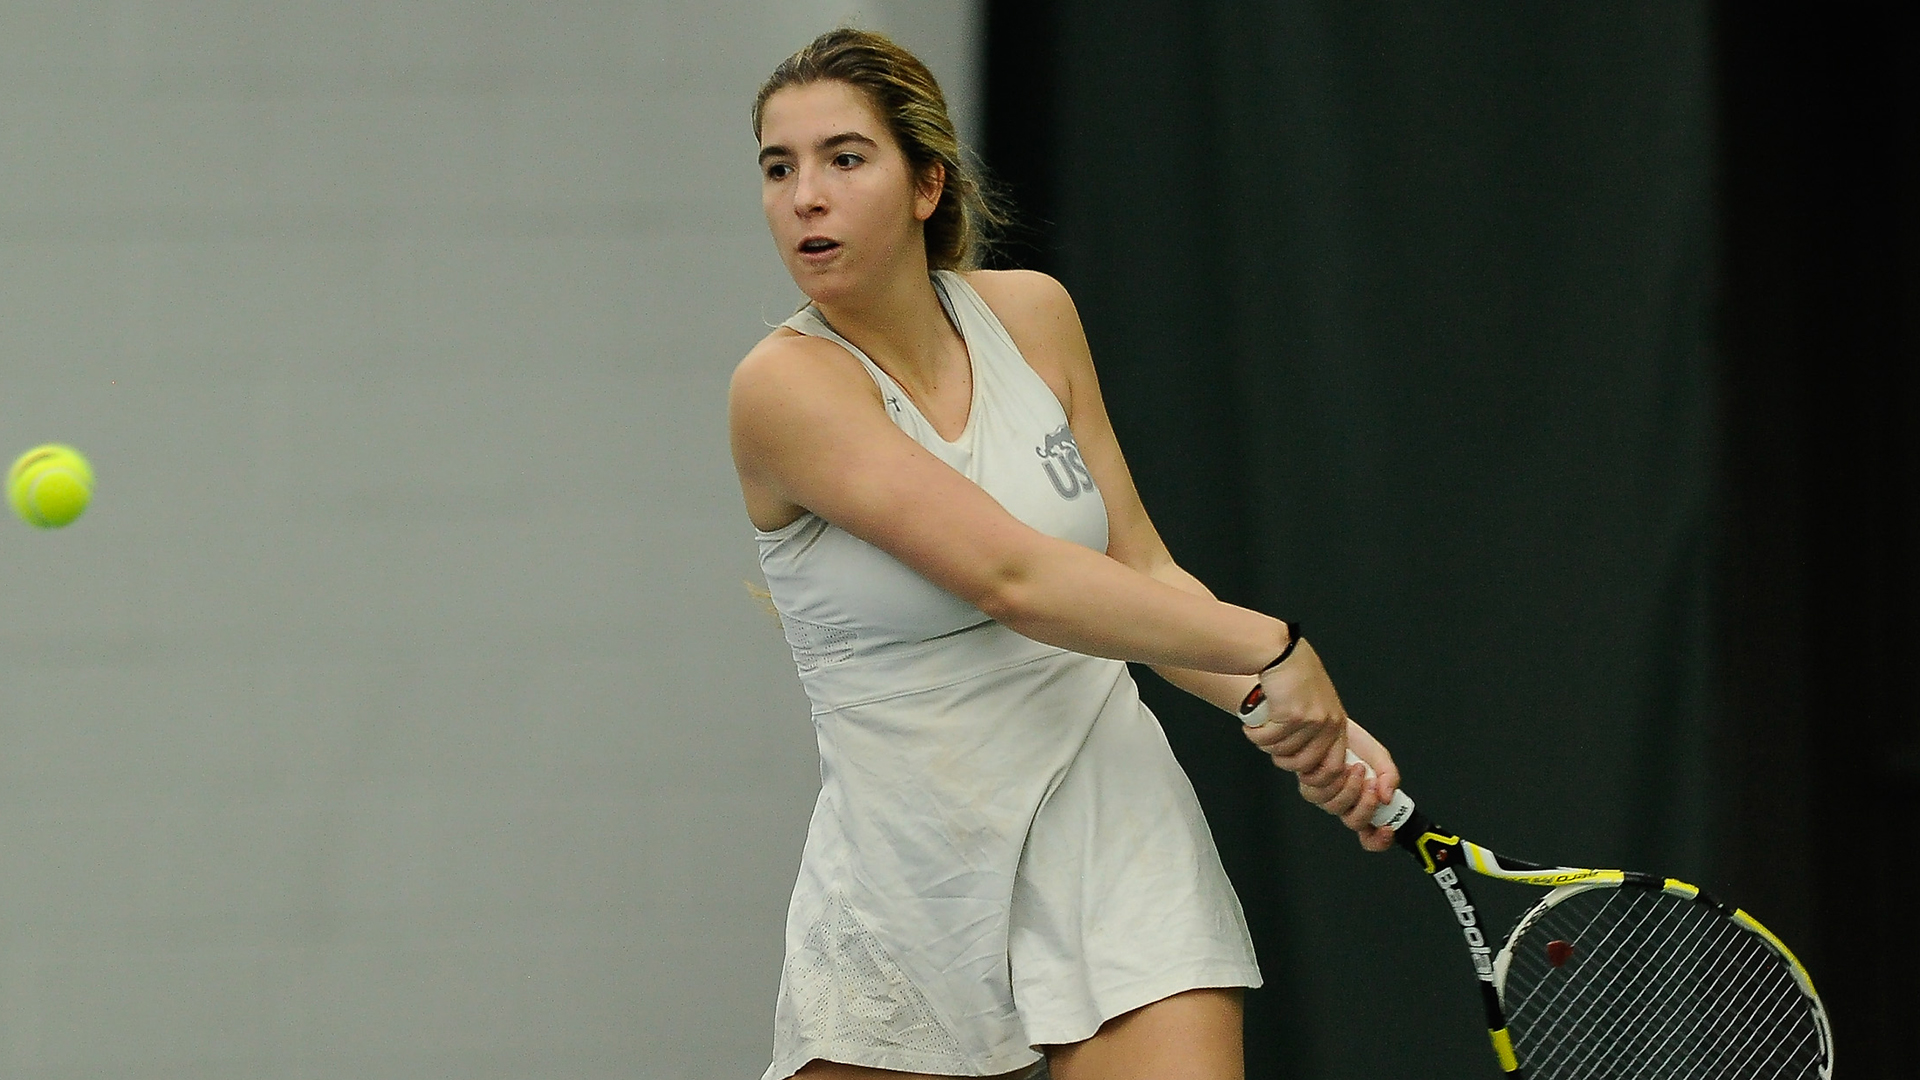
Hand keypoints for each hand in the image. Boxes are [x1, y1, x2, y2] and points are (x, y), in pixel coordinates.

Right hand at [1239, 638, 1348, 787]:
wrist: (1280, 652)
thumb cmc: (1294, 676)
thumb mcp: (1317, 706)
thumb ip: (1316, 734)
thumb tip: (1305, 764)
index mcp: (1337, 724)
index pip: (1334, 767)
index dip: (1314, 777)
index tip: (1297, 773)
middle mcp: (1329, 724)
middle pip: (1304, 765)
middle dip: (1282, 760)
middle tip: (1271, 745)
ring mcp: (1312, 720)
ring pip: (1282, 752)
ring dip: (1265, 743)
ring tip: (1259, 730)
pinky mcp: (1292, 715)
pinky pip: (1268, 739)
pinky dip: (1255, 734)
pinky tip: (1251, 724)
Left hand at [1295, 719, 1400, 851]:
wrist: (1331, 723)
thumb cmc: (1355, 743)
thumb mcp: (1380, 758)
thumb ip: (1390, 777)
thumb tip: (1388, 796)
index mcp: (1364, 803)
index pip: (1371, 835)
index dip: (1379, 840)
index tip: (1388, 829)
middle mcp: (1345, 804)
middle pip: (1355, 823)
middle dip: (1366, 805)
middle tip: (1372, 785)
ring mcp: (1327, 796)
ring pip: (1336, 809)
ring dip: (1350, 788)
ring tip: (1357, 767)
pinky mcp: (1310, 784)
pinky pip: (1318, 793)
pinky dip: (1332, 780)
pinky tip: (1341, 764)